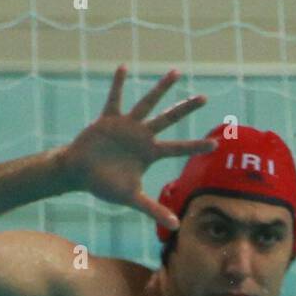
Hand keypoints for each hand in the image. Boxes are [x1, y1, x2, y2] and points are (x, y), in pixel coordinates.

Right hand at [60, 66, 215, 229]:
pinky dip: (118, 84)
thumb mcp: (131, 198)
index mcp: (150, 153)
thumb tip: (176, 228)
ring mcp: (127, 125)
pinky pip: (115, 98)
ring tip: (176, 72)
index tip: (216, 143)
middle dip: (187, 108)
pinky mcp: (108, 119)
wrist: (79, 172)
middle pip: (170, 118)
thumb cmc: (105, 184)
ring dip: (161, 88)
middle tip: (205, 97)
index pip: (179, 148)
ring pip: (148, 103)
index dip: (196, 146)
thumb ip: (154, 210)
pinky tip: (124, 67)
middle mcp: (142, 136)